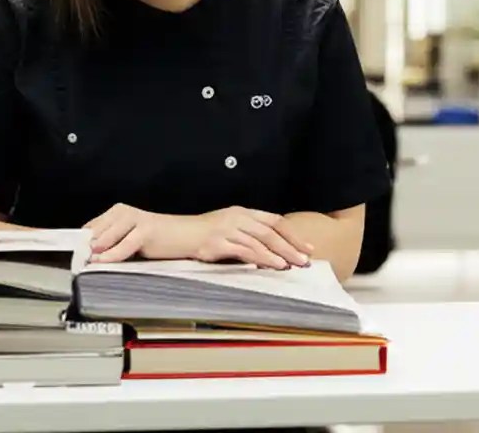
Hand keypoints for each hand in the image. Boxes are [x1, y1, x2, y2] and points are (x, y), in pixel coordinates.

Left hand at [84, 204, 196, 262]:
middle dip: (86, 248)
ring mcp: (136, 220)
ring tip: (89, 263)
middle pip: (96, 231)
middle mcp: (125, 212)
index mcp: (119, 212)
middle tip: (79, 261)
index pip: (91, 226)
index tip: (74, 255)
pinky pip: (124, 246)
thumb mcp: (130, 239)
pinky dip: (112, 255)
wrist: (190, 236)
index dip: (81, 241)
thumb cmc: (161, 239)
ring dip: (97, 252)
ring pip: (107, 237)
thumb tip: (90, 254)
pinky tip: (104, 261)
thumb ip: (112, 242)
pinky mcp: (146, 231)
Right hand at [189, 206, 313, 270]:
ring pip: (261, 239)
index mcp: (241, 213)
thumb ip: (245, 237)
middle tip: (306, 260)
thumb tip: (268, 254)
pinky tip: (273, 265)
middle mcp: (236, 217)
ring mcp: (226, 229)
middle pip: (271, 230)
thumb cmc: (197, 235)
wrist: (171, 233)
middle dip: (291, 246)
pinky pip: (245, 250)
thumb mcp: (225, 230)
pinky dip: (262, 258)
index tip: (307, 247)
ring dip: (280, 253)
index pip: (273, 221)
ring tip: (294, 264)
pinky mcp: (217, 242)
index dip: (292, 234)